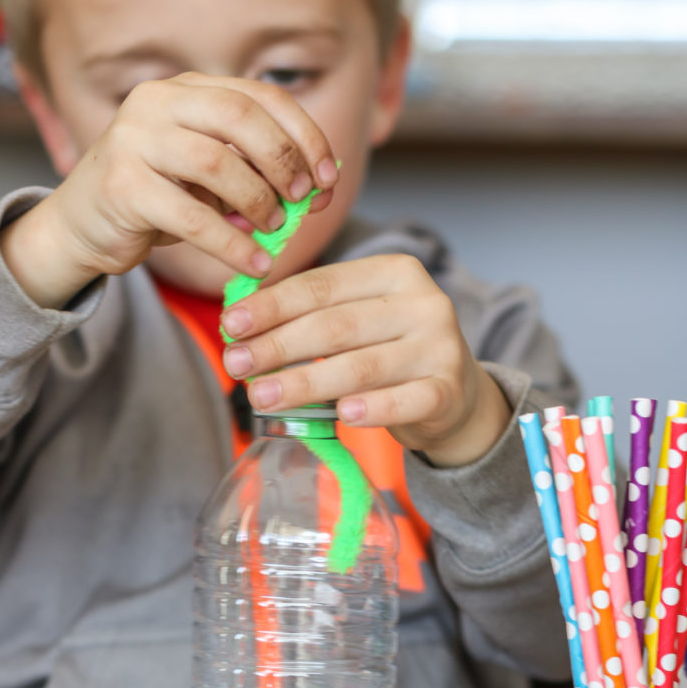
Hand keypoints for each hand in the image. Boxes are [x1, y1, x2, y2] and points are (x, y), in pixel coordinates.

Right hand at [0, 73, 337, 308]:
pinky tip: (255, 263)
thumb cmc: (157, 200)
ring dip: (259, 202)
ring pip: (217, 163)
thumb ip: (253, 172)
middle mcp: (157, 103)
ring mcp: (135, 141)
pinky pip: (193, 217)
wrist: (83, 226)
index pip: (259, 96)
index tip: (328, 175)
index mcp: (186, 90)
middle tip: (304, 200)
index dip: (302, 134)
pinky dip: (233, 244)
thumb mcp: (209, 178)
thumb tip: (316, 189)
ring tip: (276, 231)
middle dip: (284, 160)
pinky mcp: (124, 187)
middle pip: (240, 118)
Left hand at [221, 254, 511, 466]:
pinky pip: (405, 401)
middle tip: (236, 365)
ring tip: (262, 398)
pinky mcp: (448, 392)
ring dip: (305, 383)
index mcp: (395, 272)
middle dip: (278, 346)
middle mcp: (423, 303)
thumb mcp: (358, 322)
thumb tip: (241, 326)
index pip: (322, 286)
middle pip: (336, 325)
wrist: (455, 397)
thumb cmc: (389, 354)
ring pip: (361, 366)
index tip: (231, 324)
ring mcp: (439, 347)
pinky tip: (343, 415)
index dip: (272, 306)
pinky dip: (373, 409)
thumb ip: (313, 316)